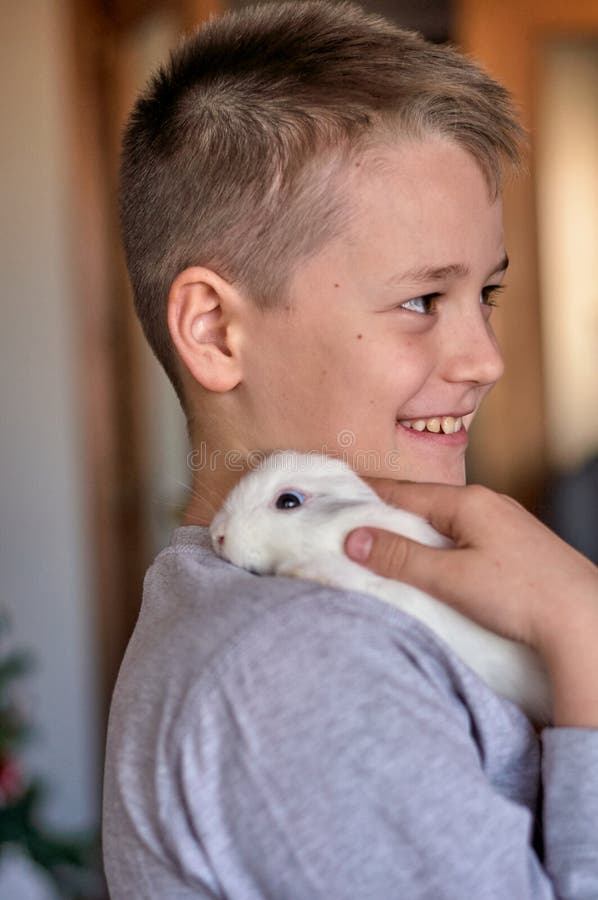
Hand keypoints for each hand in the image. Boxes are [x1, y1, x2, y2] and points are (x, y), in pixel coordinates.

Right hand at [344, 481, 597, 658]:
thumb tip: (353, 538)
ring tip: (382, 547)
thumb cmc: (521, 596)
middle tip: (349, 528)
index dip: (365, 495)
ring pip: (443, 520)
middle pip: (422, 503)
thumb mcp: (450, 578)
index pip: (402, 491)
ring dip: (412, 531)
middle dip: (386, 514)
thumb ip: (400, 557)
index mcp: (468, 501)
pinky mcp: (514, 545)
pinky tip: (431, 562)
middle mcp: (487, 503)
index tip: (333, 499)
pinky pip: (462, 535)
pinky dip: (437, 543)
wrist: (585, 620)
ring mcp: (504, 522)